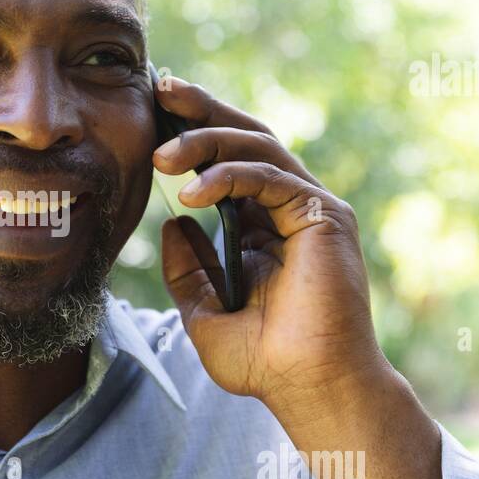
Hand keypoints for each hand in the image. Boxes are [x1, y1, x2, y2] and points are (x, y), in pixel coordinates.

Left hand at [152, 75, 391, 421]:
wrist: (310, 390)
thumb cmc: (266, 362)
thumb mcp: (205, 312)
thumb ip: (189, 269)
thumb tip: (172, 224)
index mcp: (264, 226)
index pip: (229, 161)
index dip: (193, 130)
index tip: (154, 110)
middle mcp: (291, 209)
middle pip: (246, 136)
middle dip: (201, 108)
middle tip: (160, 87)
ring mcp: (312, 208)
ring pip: (258, 146)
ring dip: (205, 141)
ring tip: (159, 156)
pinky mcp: (325, 217)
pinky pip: (271, 177)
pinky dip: (229, 176)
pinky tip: (192, 193)